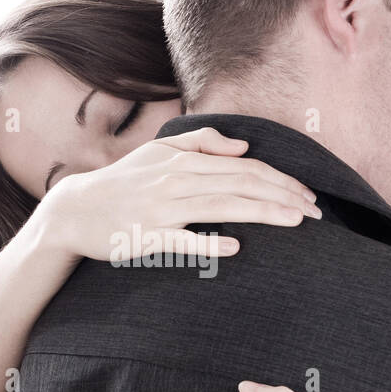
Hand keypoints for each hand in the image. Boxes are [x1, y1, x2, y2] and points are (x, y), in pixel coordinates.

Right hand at [34, 128, 319, 261]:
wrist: (75, 210)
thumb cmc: (122, 182)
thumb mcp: (158, 152)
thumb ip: (201, 142)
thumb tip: (243, 146)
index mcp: (183, 160)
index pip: (243, 166)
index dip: (279, 178)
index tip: (308, 195)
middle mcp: (176, 179)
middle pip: (241, 183)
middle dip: (283, 195)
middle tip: (315, 212)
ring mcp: (161, 208)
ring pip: (221, 207)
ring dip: (262, 212)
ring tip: (294, 221)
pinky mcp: (147, 236)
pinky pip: (182, 240)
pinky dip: (208, 243)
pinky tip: (234, 249)